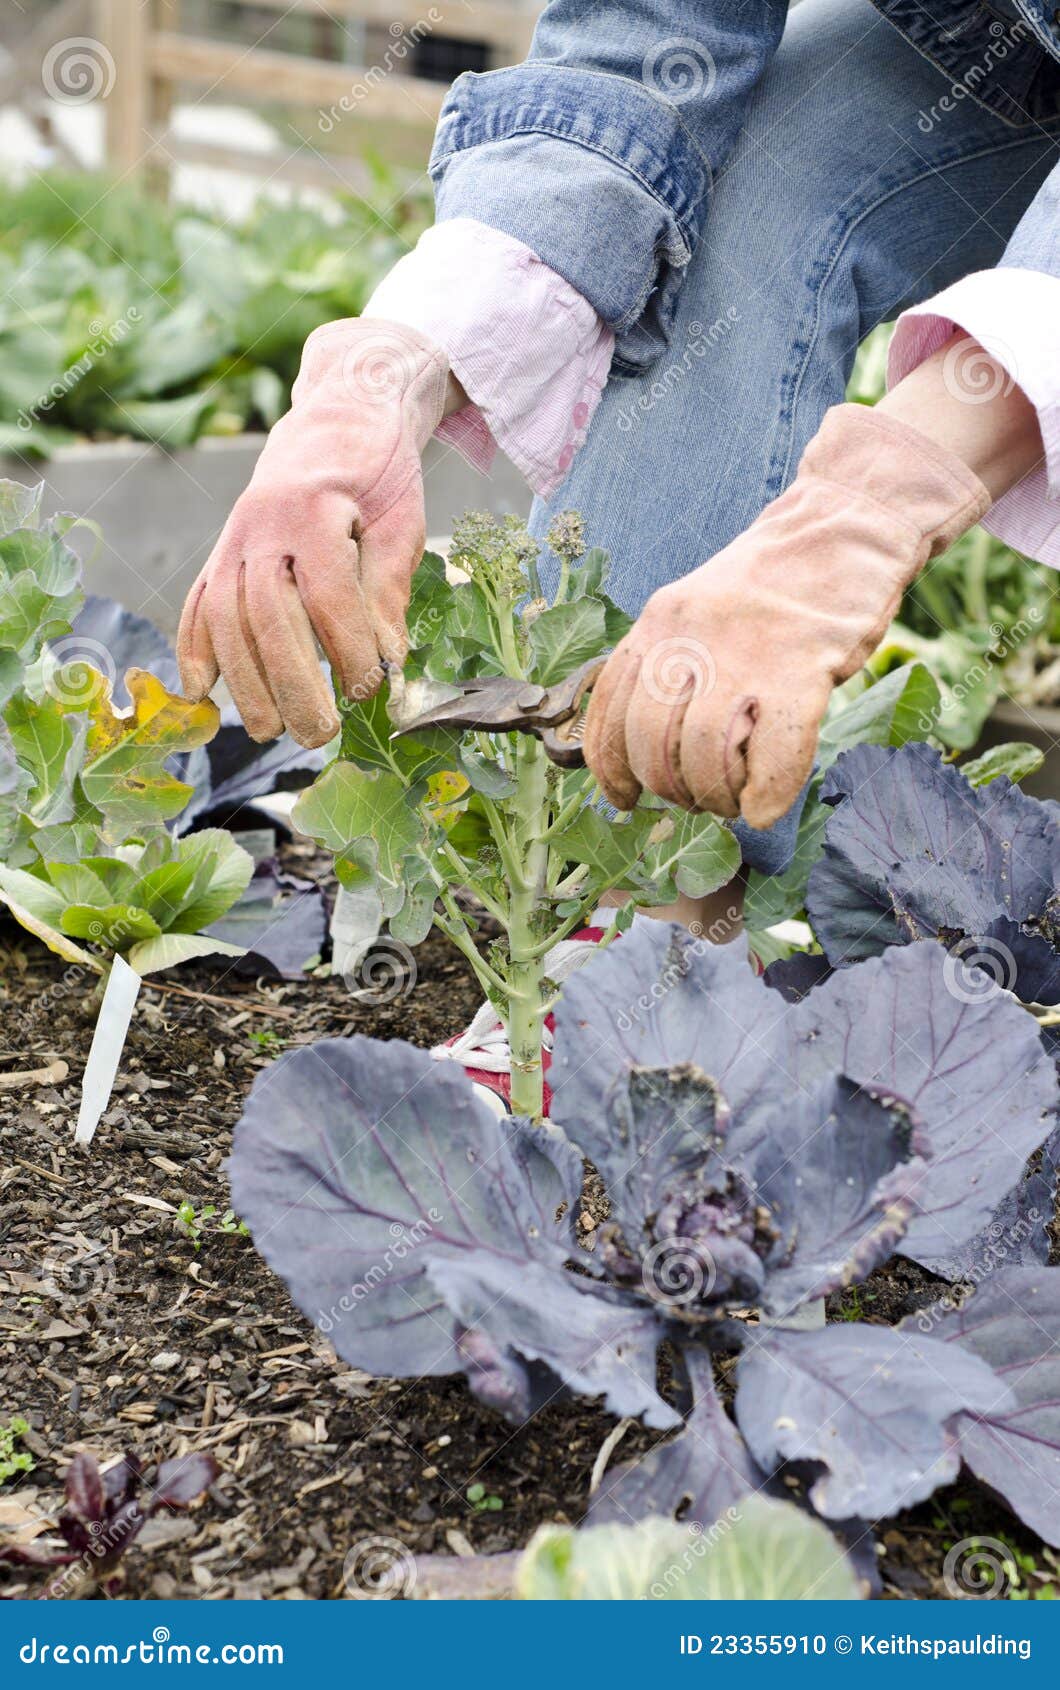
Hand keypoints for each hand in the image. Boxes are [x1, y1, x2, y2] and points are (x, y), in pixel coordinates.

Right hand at [177, 318, 448, 746]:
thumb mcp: (401, 522)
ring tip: (267, 731)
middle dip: (290, 681)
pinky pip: (197, 601)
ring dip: (242, 680)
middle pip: (266, 613)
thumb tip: (387, 662)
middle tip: (316, 734)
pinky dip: (194, 647)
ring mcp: (232, 537)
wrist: (338, 414)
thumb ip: (389, 590)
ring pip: (224, 615)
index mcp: (315, 509)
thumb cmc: (378, 474)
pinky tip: (201, 692)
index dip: (346, 648)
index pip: (326, 593)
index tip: (367, 690)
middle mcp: (262, 523)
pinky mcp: (220, 549)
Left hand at [583, 403, 989, 829]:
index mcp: (657, 625)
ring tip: (733, 802)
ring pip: (706, 755)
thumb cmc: (773, 582)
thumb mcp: (697, 611)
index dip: (610, 768)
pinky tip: (765, 808)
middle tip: (696, 801)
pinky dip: (767, 792)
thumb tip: (654, 746)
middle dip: (670, 789)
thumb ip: (671, 663)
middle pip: (651, 743)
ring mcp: (744, 654)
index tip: (624, 799)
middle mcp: (688, 639)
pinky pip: (774, 751)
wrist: (843, 525)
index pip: (609, 710)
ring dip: (717, 795)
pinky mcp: (801, 669)